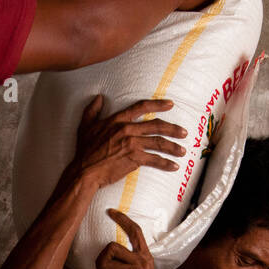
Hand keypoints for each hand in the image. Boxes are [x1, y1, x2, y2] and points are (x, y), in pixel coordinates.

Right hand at [68, 96, 186, 189]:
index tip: (171, 105)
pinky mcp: (134, 158)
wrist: (85, 171)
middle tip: (184, 132)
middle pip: (156, 126)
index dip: (158, 105)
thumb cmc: (84, 151)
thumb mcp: (85, 126)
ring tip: (183, 151)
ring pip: (158, 143)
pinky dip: (166, 164)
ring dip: (173, 147)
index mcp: (117, 120)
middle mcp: (127, 129)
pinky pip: (154, 160)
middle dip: (173, 129)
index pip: (141, 107)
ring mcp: (132, 144)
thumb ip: (92, 110)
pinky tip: (174, 166)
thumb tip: (99, 97)